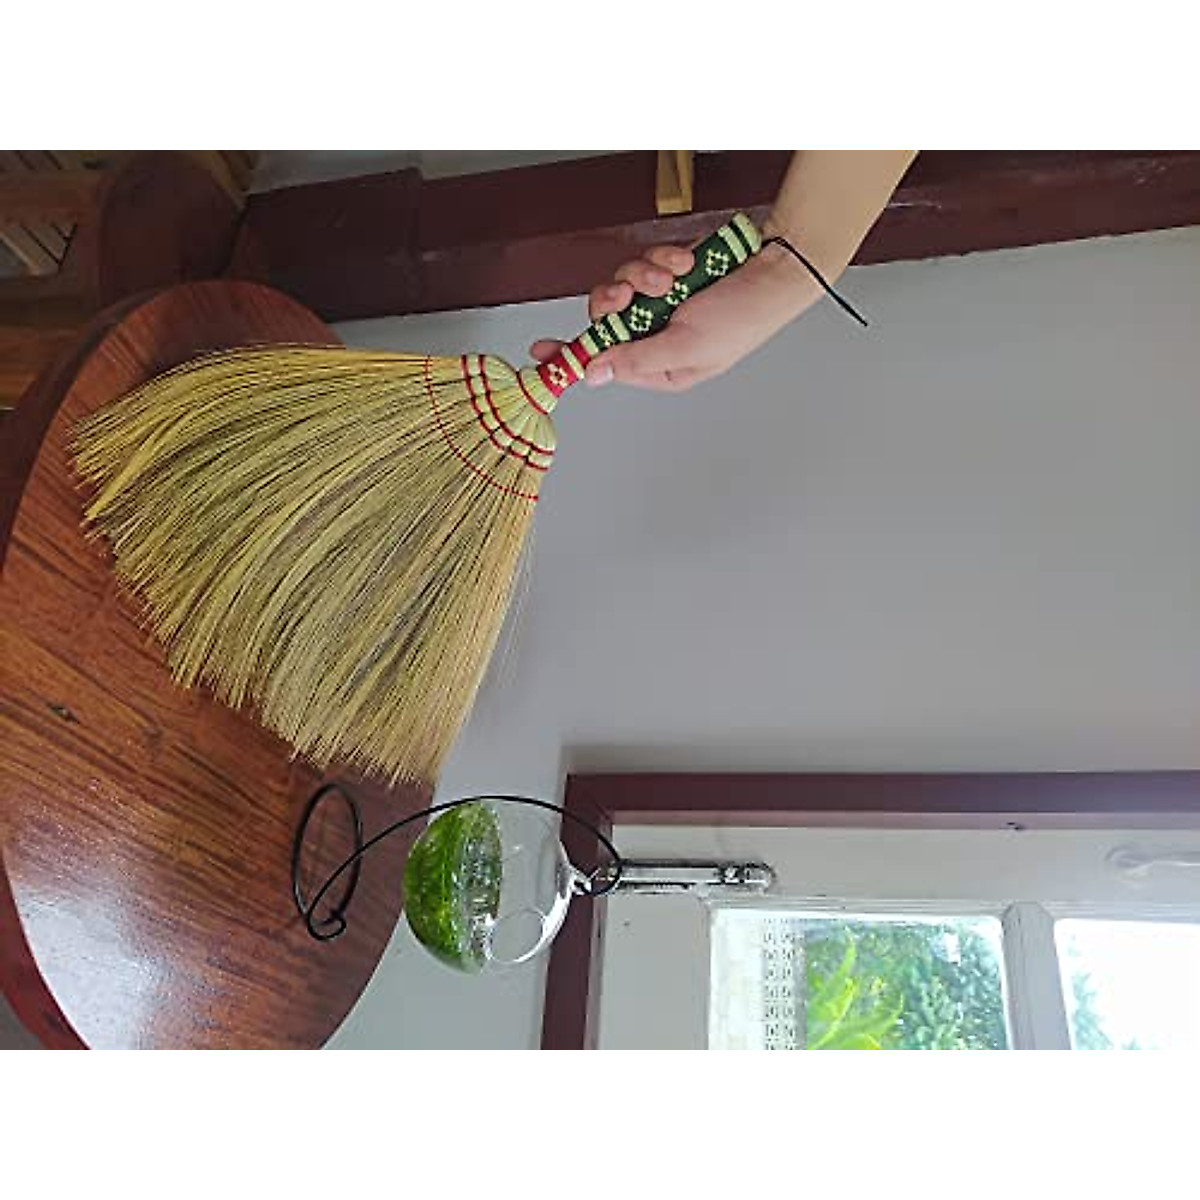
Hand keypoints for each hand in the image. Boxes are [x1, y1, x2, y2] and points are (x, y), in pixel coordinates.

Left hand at [529, 240, 817, 393]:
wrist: (774, 269)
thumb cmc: (745, 318)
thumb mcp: (686, 347)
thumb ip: (636, 359)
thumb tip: (595, 372)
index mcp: (659, 367)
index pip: (602, 364)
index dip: (570, 358)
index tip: (542, 352)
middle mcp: (655, 336)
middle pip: (604, 318)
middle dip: (614, 301)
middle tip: (629, 295)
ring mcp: (661, 302)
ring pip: (620, 285)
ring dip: (643, 276)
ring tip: (672, 278)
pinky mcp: (668, 273)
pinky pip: (642, 262)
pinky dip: (662, 259)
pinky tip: (684, 263)